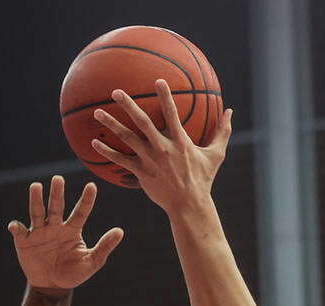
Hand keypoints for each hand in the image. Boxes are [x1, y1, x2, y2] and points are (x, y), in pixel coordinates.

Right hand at [8, 178, 123, 295]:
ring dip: (36, 200)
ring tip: (36, 186)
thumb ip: (104, 247)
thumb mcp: (91, 262)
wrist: (52, 287)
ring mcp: (39, 232)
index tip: (92, 186)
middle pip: (56, 207)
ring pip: (38, 212)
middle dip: (57, 193)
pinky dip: (17, 227)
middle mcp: (55, 226)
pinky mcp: (25, 241)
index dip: (86, 200)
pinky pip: (20, 231)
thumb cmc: (73, 273)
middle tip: (58, 179)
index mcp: (72, 230)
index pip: (81, 212)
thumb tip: (120, 231)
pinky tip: (16, 226)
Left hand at [91, 79, 231, 215]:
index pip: (171, 113)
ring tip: (97, 112)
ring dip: (111, 125)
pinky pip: (121, 161)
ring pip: (127, 139)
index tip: (157, 80)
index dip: (165, 96)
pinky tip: (93, 144)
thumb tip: (231, 111)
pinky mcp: (142, 173)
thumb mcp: (216, 155)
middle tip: (115, 91)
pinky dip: (107, 152)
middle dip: (128, 105)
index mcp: (180, 141)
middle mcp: (163, 148)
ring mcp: (150, 161)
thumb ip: (222, 131)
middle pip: (142, 122)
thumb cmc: (203, 180)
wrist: (189, 206)